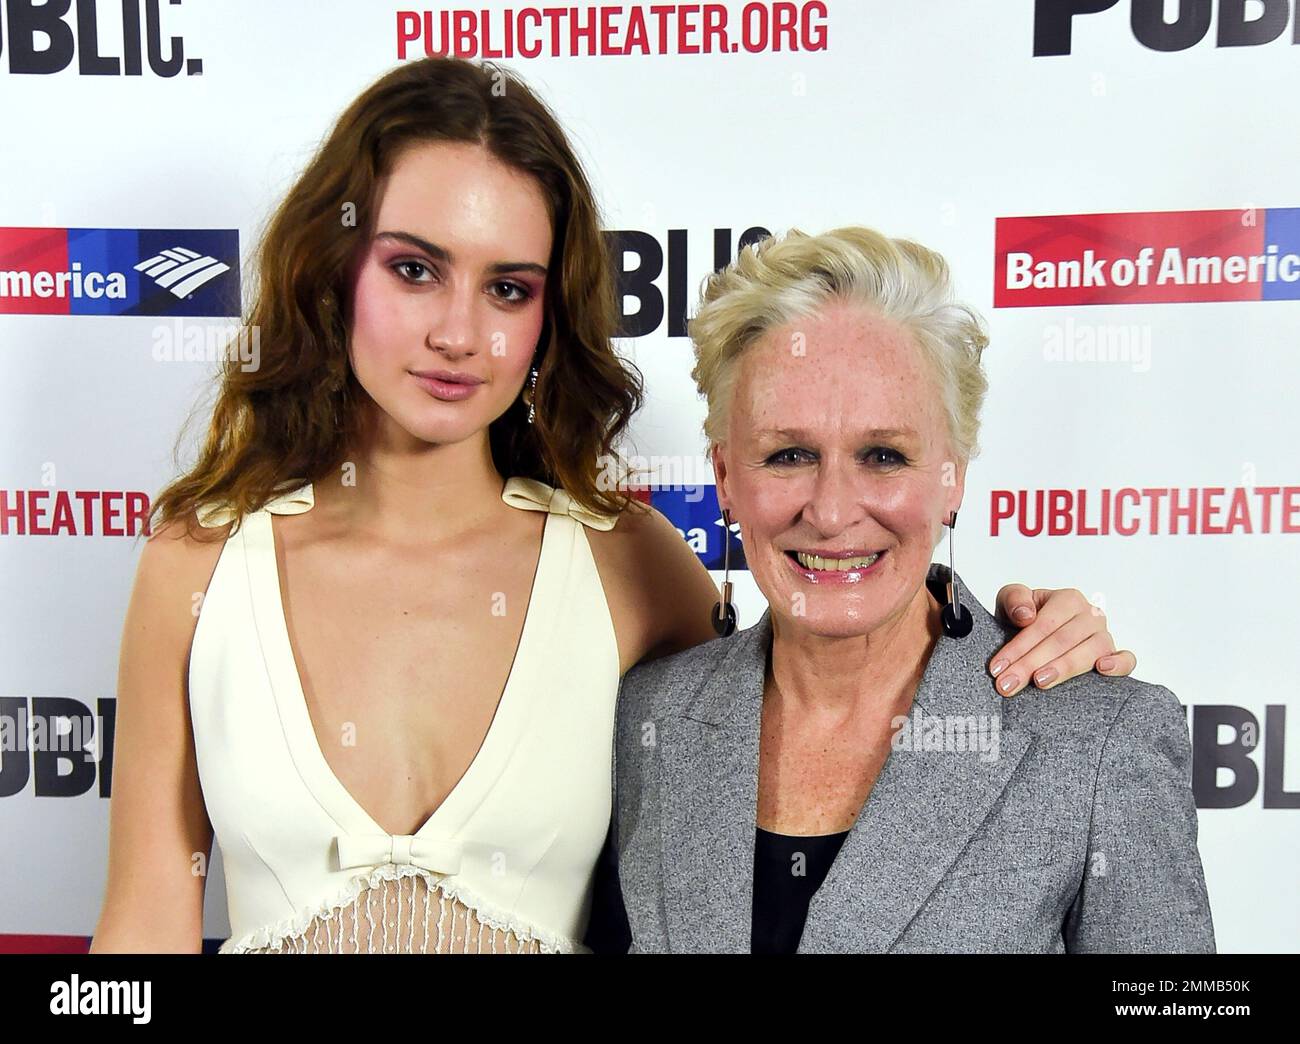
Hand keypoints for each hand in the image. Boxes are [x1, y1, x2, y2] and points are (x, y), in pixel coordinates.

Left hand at [990, 585, 1136, 696]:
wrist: (1036, 629)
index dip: (1018, 647)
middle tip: (1008, 684)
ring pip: (1089, 652)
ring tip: (1039, 682)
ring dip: (1063, 668)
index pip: (1042, 625)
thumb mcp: (1011, 601)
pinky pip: (1126, 659)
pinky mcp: (1114, 654)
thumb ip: (1014, 599)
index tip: (998, 668)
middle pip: (1060, 642)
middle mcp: (1089, 616)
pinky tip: (1102, 670)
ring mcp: (1104, 635)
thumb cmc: (1026, 617)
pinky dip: (1119, 664)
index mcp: (1067, 599)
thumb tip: (1026, 615)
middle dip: (1030, 664)